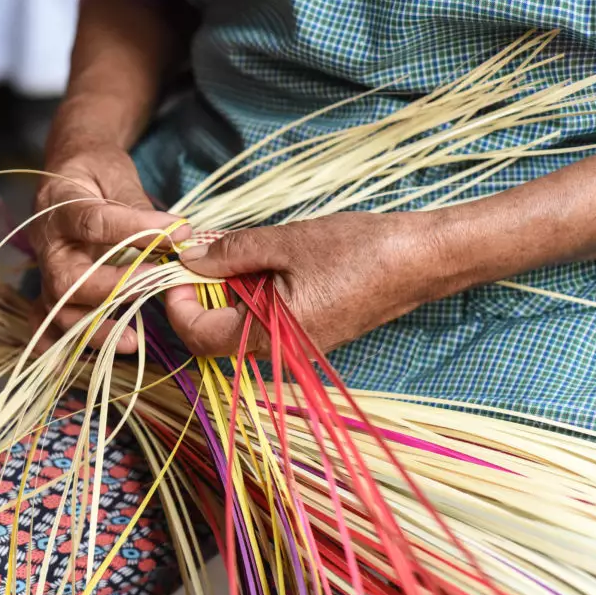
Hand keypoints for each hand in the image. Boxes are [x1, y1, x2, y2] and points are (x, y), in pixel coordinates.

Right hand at [29, 143, 189, 352]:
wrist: (66, 172)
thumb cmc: (94, 170)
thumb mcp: (115, 172)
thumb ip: (137, 205)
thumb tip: (174, 235)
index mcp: (59, 205)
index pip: (94, 222)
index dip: (135, 230)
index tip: (177, 234)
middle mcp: (47, 244)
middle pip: (70, 279)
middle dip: (113, 290)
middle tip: (156, 286)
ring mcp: (46, 272)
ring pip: (60, 310)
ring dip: (95, 329)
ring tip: (132, 342)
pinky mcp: (51, 292)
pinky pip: (49, 325)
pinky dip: (61, 347)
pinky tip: (80, 364)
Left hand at [165, 211, 441, 356]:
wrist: (422, 259)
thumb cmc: (358, 250)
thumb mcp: (284, 242)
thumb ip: (231, 253)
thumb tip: (188, 259)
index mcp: (269, 336)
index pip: (199, 337)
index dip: (177, 305)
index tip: (173, 270)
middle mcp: (279, 352)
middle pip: (214, 336)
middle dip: (197, 297)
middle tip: (195, 256)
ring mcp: (295, 346)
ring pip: (238, 327)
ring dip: (224, 293)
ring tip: (226, 253)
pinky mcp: (309, 333)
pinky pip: (263, 320)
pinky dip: (249, 294)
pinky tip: (256, 263)